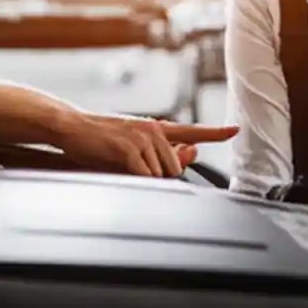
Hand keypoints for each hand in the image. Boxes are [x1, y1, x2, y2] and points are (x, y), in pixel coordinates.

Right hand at [54, 113, 238, 177]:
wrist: (72, 127)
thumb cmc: (100, 138)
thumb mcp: (135, 143)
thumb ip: (165, 150)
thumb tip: (192, 152)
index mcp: (157, 127)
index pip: (193, 130)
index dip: (216, 132)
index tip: (235, 130)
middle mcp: (154, 129)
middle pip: (176, 168)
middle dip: (160, 176)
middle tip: (134, 168)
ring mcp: (142, 138)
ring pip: (162, 174)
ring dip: (146, 178)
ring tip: (123, 165)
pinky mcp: (129, 149)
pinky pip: (146, 176)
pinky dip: (136, 179)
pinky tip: (120, 168)